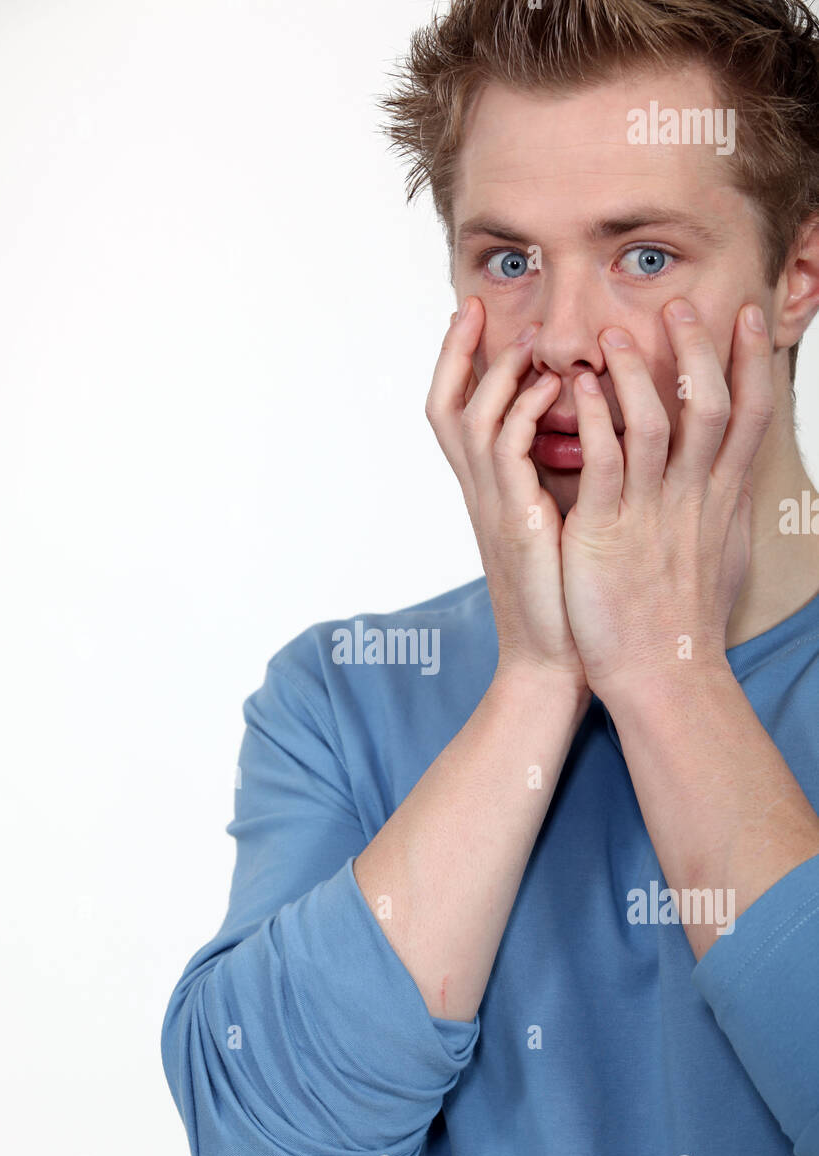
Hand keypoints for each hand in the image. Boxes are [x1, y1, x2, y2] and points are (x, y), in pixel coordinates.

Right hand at [426, 296, 586, 689]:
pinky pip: (506, 448)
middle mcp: (480, 492)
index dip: (459, 364)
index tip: (477, 319)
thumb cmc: (565, 594)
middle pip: (442, 405)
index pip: (456, 414)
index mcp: (488, 491)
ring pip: (471, 416)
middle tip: (477, 306)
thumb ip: (559, 474)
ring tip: (530, 341)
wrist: (553, 657)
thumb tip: (588, 426)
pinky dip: (525, 410)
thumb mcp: (558, 522)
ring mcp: (492, 505)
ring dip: (499, 371)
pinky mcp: (514, 519)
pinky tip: (555, 389)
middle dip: (455, 351)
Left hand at [560, 299, 772, 699]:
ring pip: (655, 426)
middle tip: (684, 304)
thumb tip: (736, 481)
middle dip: (701, 350)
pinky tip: (578, 391)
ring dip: (638, 374)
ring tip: (617, 334)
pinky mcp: (607, 534)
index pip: (750, 416)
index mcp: (719, 502)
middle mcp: (693, 501)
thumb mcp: (718, 556)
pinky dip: (592, 422)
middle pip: (712, 407)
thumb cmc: (680, 622)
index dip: (751, 363)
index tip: (748, 316)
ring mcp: (650, 516)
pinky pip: (602, 464)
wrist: (661, 677)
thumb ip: (724, 511)